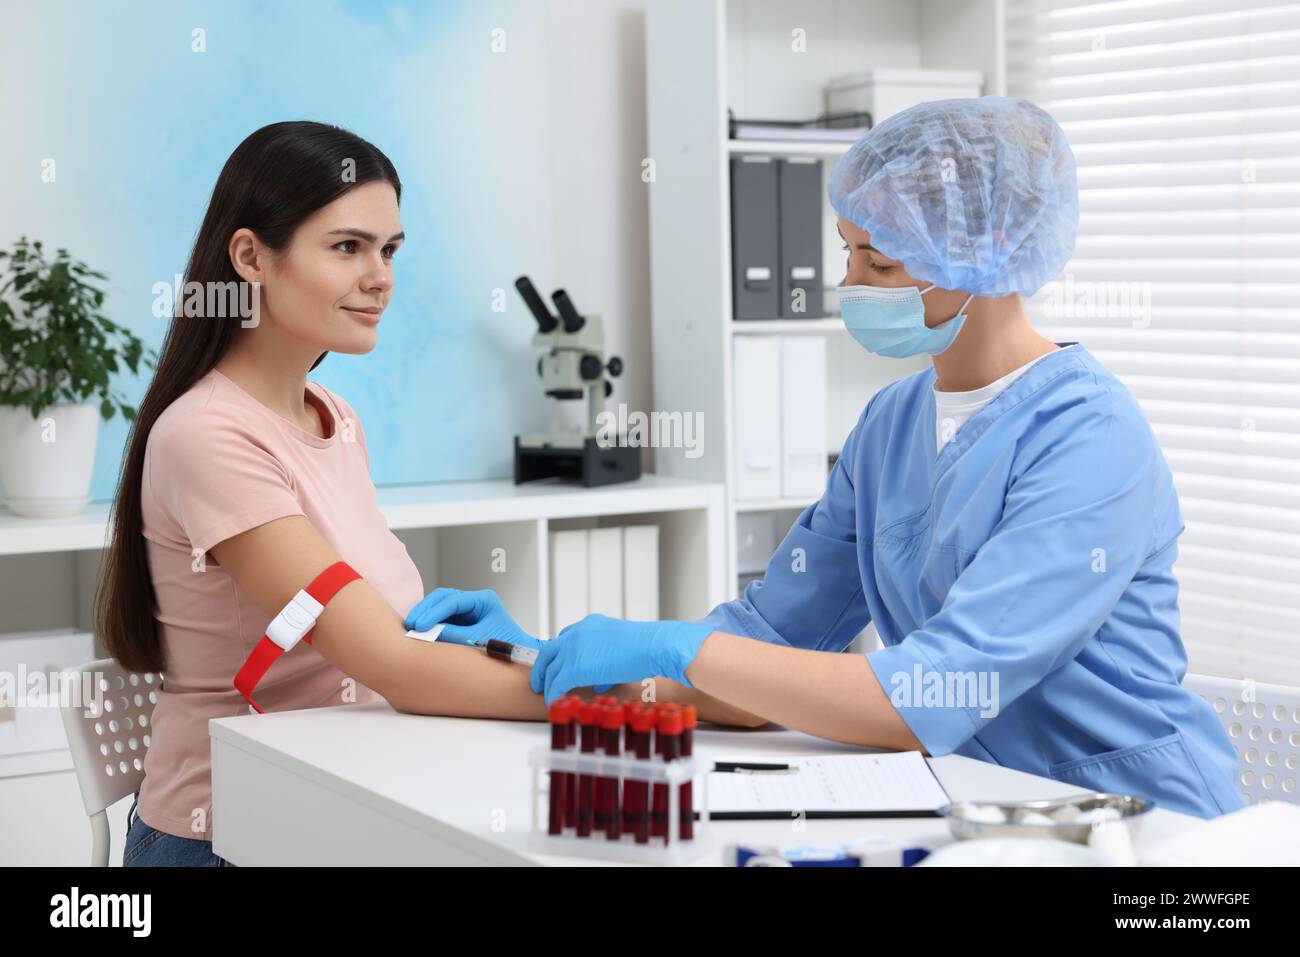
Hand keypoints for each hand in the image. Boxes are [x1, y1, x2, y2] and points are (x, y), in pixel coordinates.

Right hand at [403, 588, 541, 650]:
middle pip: (442, 597)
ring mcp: (465, 610)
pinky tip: (418, 632)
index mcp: (483, 600)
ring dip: (424, 615)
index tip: (420, 625)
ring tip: (410, 629)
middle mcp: (473, 601)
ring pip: (438, 606)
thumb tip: (428, 634)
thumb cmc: (505, 647)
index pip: (453, 600)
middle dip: (425, 610)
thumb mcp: (478, 641)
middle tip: (411, 625)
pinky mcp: (459, 621)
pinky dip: (429, 623)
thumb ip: (454, 635)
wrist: (518, 657)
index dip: (434, 612)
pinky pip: (440, 618)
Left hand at [529, 615, 713, 704]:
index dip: (559, 655)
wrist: (653, 646)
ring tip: (546, 695)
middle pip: (550, 651)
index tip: (558, 666)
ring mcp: (574, 648)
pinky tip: (553, 702)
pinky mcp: (575, 666)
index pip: (565, 638)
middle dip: (543, 668)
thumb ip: (606, 663)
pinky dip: (553, 694)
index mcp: (590, 624)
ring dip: (547, 684)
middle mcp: (578, 632)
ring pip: (550, 669)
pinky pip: (556, 683)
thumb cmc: (647, 648)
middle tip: (540, 681)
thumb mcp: (621, 649)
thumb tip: (599, 682)